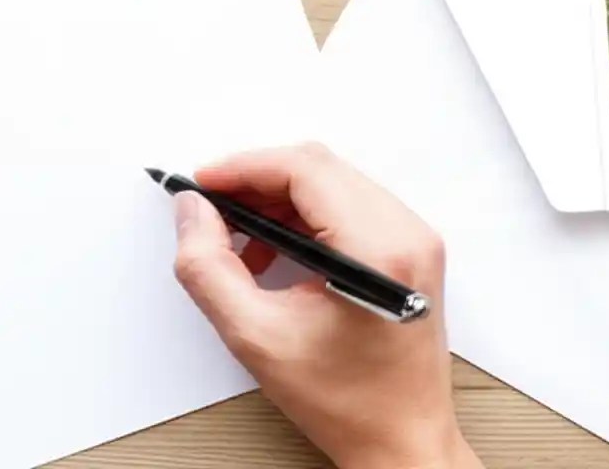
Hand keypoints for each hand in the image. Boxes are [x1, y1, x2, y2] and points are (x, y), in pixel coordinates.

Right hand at [170, 143, 483, 468]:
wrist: (402, 440)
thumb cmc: (349, 403)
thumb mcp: (256, 337)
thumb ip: (209, 268)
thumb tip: (194, 214)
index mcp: (378, 250)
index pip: (304, 170)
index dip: (244, 168)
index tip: (203, 184)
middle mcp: (406, 234)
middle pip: (319, 169)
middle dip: (257, 181)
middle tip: (212, 209)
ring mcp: (414, 240)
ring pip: (333, 183)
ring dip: (279, 200)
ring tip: (239, 240)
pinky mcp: (409, 251)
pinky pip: (350, 207)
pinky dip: (305, 217)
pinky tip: (273, 252)